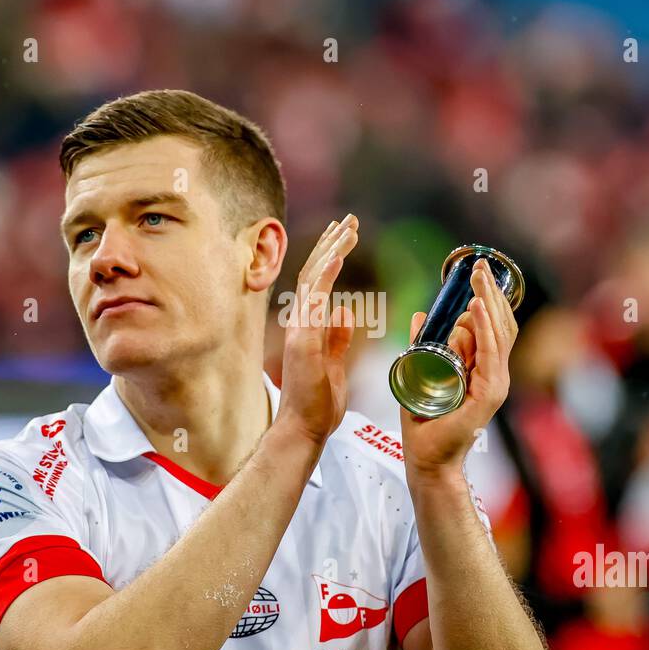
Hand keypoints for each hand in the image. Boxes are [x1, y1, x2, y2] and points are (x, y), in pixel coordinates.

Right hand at [274, 214, 358, 445]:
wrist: (304, 429)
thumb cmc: (317, 403)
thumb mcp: (333, 362)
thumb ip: (337, 336)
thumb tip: (346, 310)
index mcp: (307, 326)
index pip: (318, 282)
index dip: (330, 255)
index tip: (345, 234)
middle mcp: (300, 323)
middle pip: (314, 272)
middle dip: (332, 243)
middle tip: (350, 219)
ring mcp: (299, 330)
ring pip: (314, 279)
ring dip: (331, 251)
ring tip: (348, 228)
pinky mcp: (303, 341)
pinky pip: (315, 300)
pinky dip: (326, 275)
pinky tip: (337, 255)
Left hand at [401, 257, 517, 479]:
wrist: (427, 459)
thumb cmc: (424, 422)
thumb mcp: (421, 372)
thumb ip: (423, 346)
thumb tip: (420, 315)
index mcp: (483, 368)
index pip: (493, 326)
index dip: (488, 298)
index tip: (476, 272)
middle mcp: (495, 374)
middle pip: (501, 324)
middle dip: (490, 292)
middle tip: (479, 265)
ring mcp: (495, 384)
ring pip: (498, 334)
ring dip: (488, 302)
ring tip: (478, 277)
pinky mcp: (488, 394)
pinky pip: (489, 354)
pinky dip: (484, 329)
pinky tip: (477, 308)